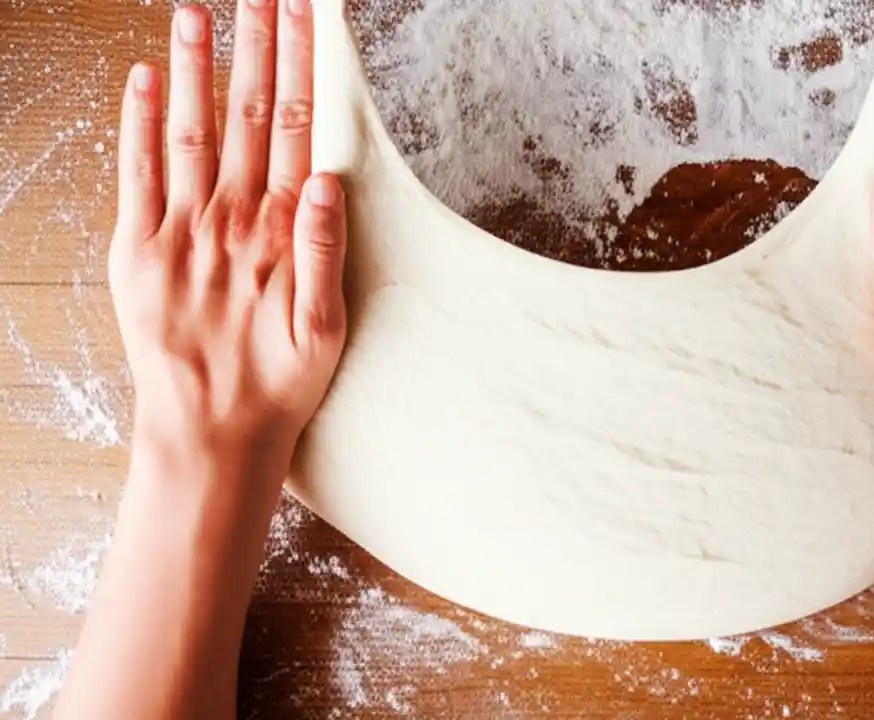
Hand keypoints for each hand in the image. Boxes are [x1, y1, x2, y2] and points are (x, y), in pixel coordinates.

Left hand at [110, 2, 346, 473]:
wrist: (210, 435)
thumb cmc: (276, 386)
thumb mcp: (325, 328)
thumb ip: (322, 250)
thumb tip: (326, 182)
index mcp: (279, 237)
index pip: (296, 132)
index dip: (301, 69)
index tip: (304, 19)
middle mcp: (228, 224)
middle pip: (248, 118)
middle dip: (257, 49)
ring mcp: (179, 234)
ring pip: (191, 133)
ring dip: (194, 70)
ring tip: (196, 13)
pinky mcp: (139, 253)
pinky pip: (137, 176)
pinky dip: (140, 126)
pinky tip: (144, 82)